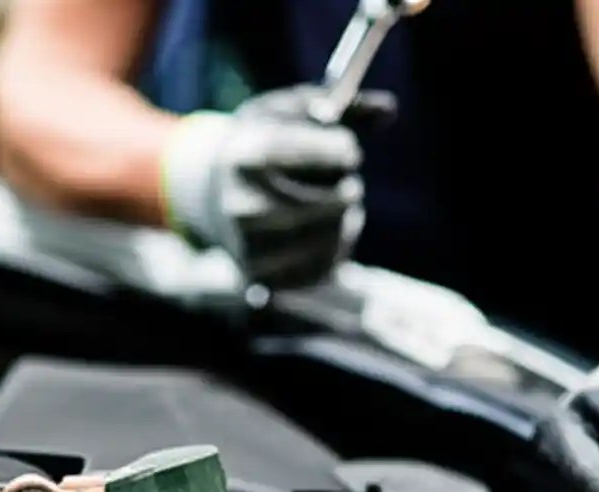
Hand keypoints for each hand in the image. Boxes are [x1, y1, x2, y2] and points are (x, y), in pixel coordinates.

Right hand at [162, 85, 395, 288]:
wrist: (208, 196)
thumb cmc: (258, 145)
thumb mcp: (288, 111)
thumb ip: (340, 104)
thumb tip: (390, 110)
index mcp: (248, 156)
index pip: (338, 154)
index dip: (345, 149)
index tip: (341, 149)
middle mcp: (244, 207)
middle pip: (343, 197)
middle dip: (346, 184)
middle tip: (332, 181)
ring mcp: (252, 249)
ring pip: (340, 231)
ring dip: (345, 215)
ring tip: (324, 204)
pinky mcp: (264, 279)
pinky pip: (330, 262)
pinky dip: (335, 244)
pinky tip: (317, 230)